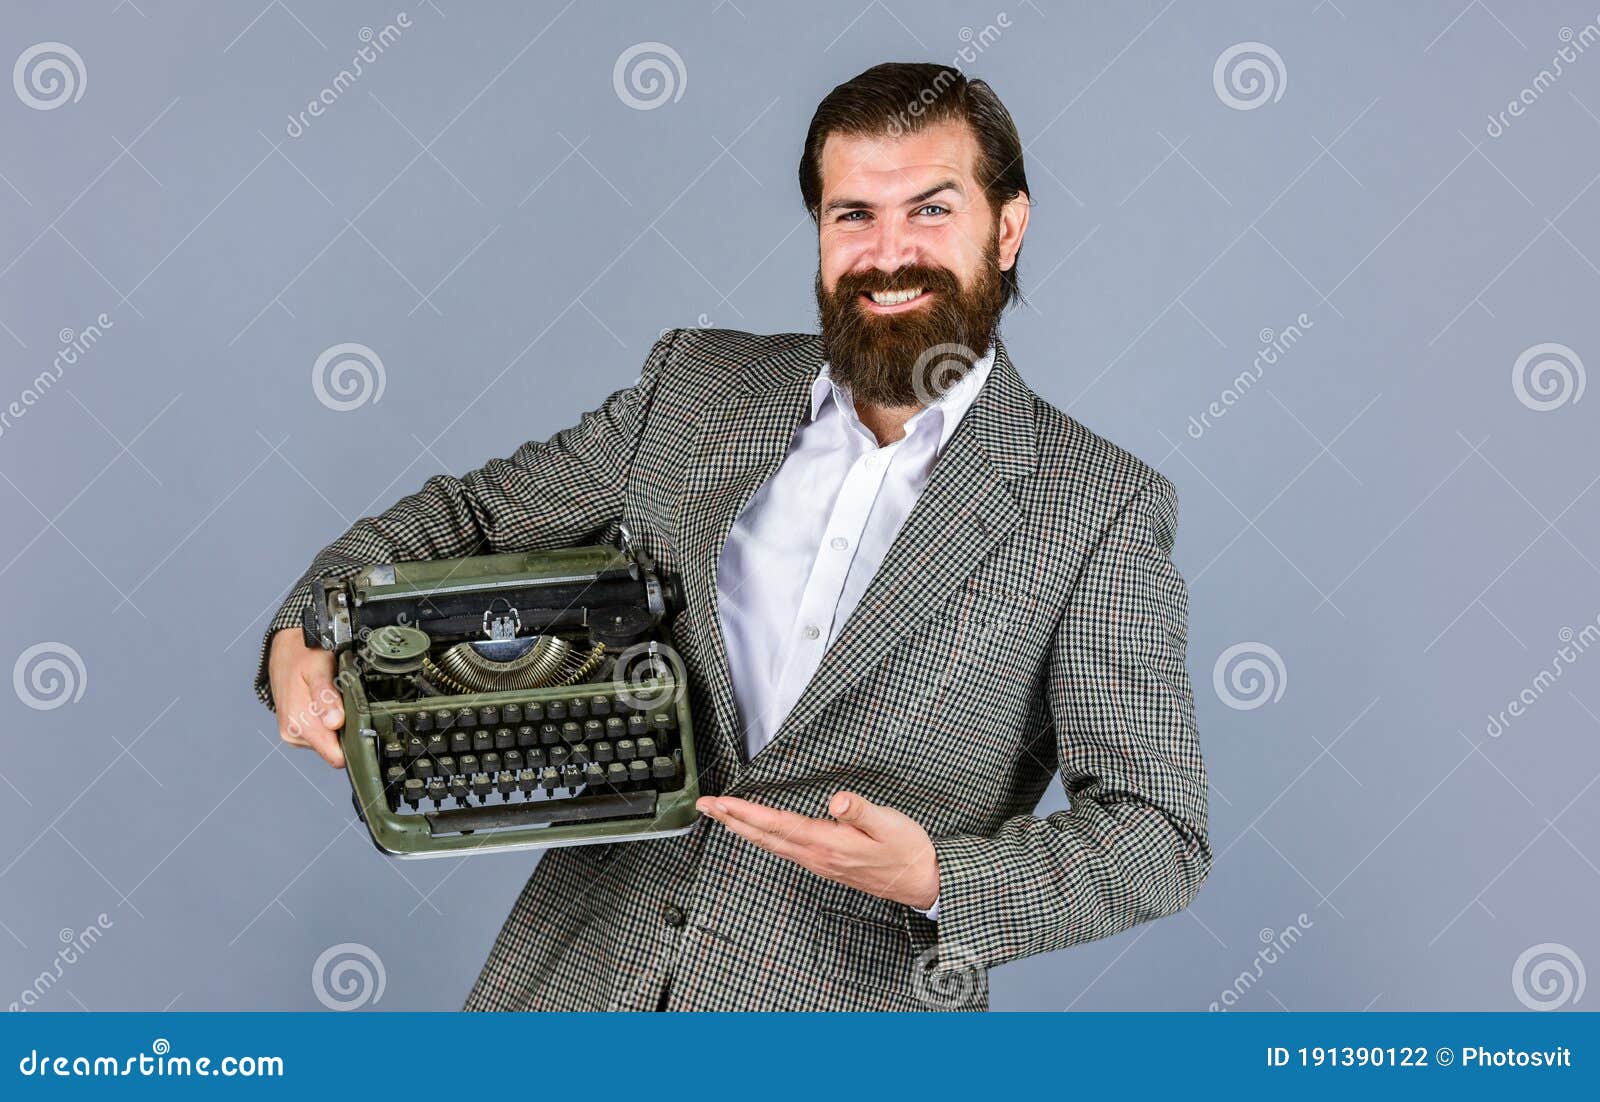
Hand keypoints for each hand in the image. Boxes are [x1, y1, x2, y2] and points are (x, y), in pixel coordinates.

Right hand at [267, 627, 345, 767]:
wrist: (285, 650)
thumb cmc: (303, 656)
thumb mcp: (319, 669)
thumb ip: (326, 697)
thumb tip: (335, 722)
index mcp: (299, 725)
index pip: (335, 756)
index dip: (354, 746)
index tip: (365, 729)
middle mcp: (294, 734)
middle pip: (335, 748)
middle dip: (346, 729)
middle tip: (347, 702)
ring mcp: (295, 733)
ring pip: (330, 741)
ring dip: (338, 723)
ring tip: (334, 698)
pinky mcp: (297, 730)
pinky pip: (322, 733)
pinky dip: (329, 719)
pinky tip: (327, 702)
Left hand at [696, 791, 938, 909]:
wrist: (921, 882)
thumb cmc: (907, 850)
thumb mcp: (890, 824)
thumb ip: (861, 811)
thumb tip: (837, 800)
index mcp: (828, 843)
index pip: (777, 824)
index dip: (745, 812)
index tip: (720, 802)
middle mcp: (816, 856)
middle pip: (764, 837)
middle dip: (731, 820)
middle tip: (704, 806)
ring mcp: (818, 863)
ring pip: (770, 845)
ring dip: (743, 828)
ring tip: (722, 815)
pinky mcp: (824, 864)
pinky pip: (783, 849)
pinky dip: (762, 837)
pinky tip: (758, 831)